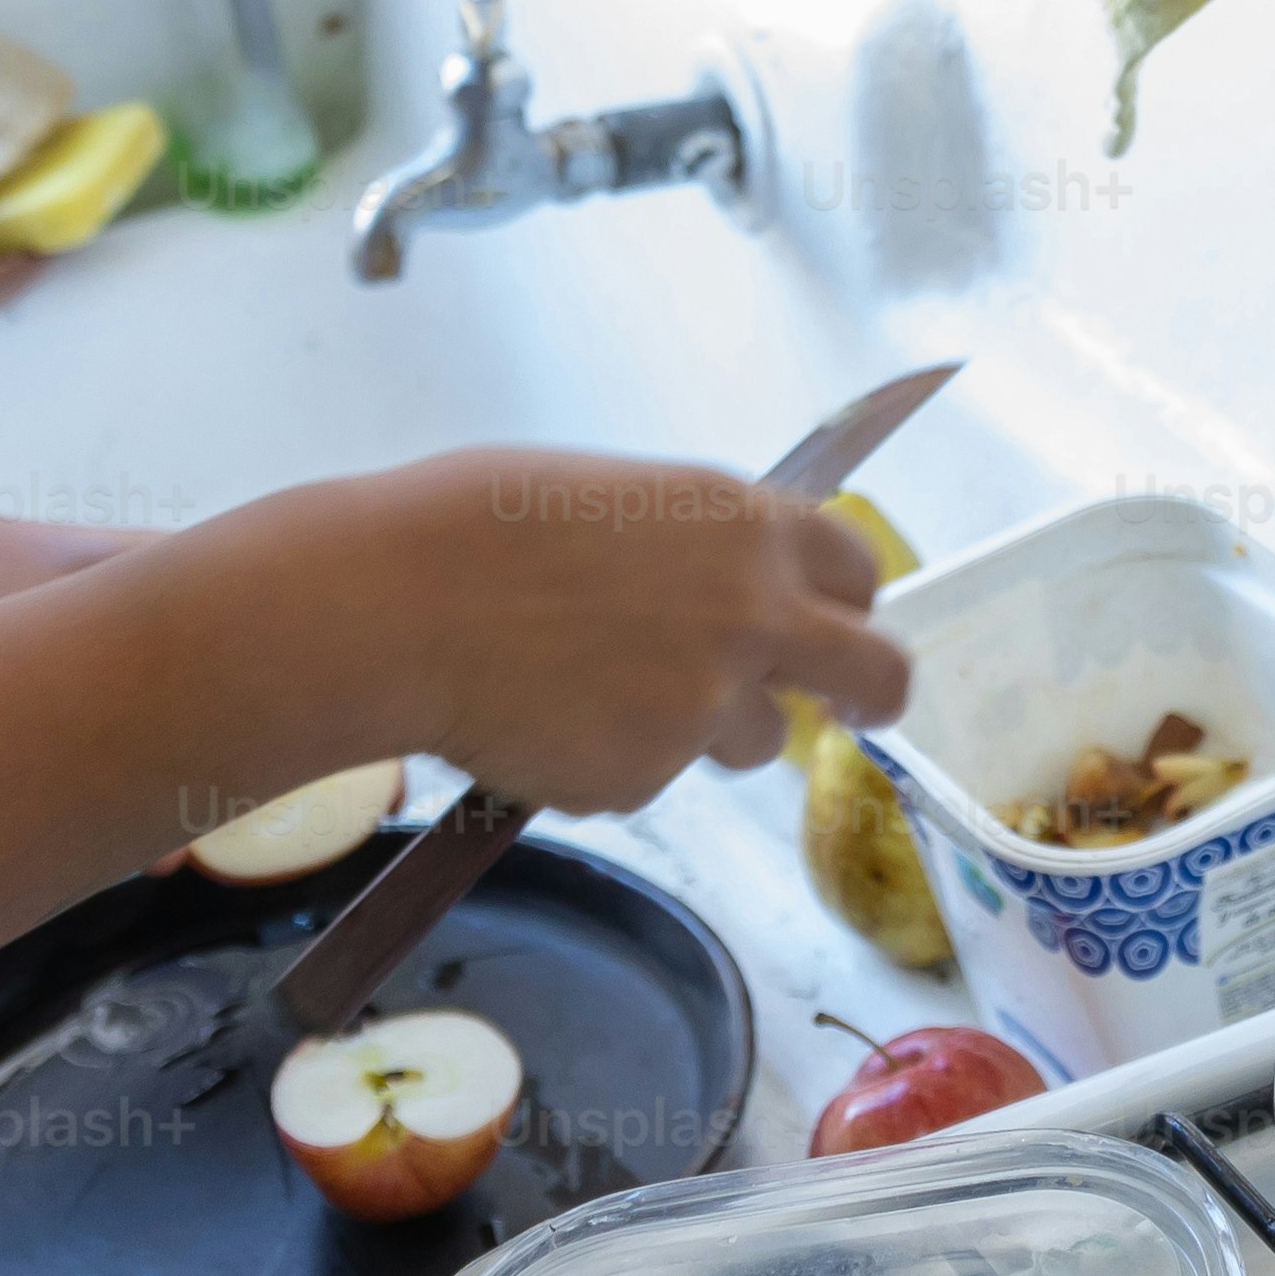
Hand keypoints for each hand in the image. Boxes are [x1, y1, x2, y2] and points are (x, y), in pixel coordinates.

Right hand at [285, 448, 913, 812]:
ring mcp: (707, 704)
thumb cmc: (481, 527)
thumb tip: (735, 582)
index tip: (844, 623)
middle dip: (871, 696)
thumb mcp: (623, 498)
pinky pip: (653, 776)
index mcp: (746, 525)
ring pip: (750, 739)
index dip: (850, 601)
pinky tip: (547, 714)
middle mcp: (752, 615)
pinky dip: (614, 758)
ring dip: (703, 725)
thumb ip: (703, 547)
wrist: (399, 605)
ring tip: (598, 683)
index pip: (858, 568)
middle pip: (875, 673)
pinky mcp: (650, 776)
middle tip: (854, 709)